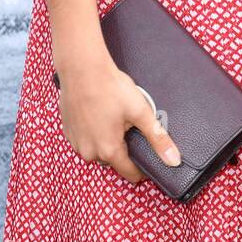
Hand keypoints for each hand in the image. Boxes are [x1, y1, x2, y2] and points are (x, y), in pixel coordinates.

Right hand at [55, 54, 182, 182]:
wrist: (82, 69)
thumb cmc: (111, 88)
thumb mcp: (140, 112)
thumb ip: (158, 139)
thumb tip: (174, 160)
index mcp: (108, 151)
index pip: (129, 173)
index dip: (142, 167)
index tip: (147, 153)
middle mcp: (89, 152)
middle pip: (114, 160)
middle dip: (124, 147)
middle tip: (129, 124)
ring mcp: (75, 142)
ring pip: (98, 150)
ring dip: (106, 140)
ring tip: (113, 117)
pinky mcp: (67, 131)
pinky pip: (84, 140)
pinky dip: (93, 132)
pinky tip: (98, 115)